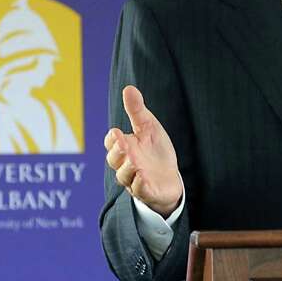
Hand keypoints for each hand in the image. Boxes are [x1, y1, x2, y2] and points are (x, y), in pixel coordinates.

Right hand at [104, 86, 182, 216]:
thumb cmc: (155, 152)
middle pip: (114, 160)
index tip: (116, 132)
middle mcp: (126, 164)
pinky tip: (143, 177)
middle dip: (117, 152)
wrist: (170, 178)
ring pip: (124, 176)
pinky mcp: (147, 192)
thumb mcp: (149, 128)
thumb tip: (128, 88)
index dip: (112, 139)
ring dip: (127, 168)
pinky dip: (140, 185)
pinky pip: (140, 190)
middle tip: (123, 144)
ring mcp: (135, 179)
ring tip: (135, 161)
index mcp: (125, 148)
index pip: (111, 143)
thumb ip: (137, 111)